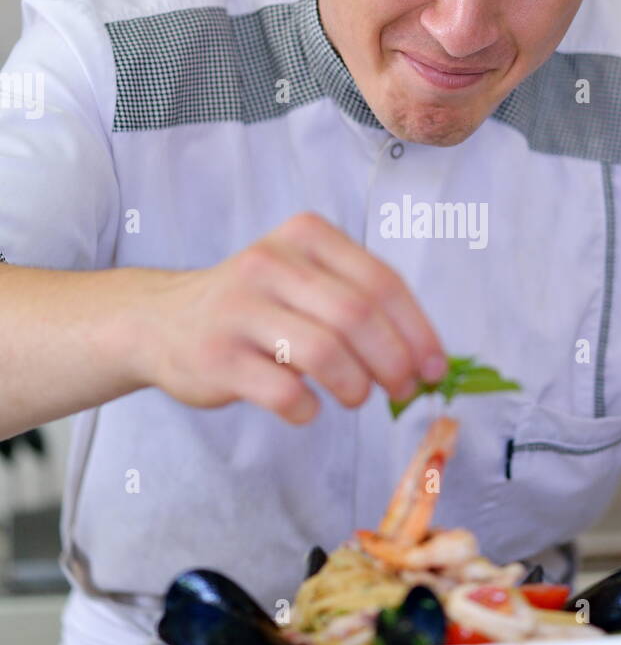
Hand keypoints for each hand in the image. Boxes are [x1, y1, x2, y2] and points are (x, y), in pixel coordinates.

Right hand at [136, 212, 446, 423]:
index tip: (434, 368)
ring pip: (325, 352)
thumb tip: (427, 357)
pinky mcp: (217, 356)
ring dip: (356, 386)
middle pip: (358, 317)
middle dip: (395, 362)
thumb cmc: (255, 306)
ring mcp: (239, 309)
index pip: (382, 282)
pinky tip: (307, 407)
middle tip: (404, 390)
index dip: (418, 332)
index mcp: (305, 236)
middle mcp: (270, 263)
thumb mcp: (304, 279)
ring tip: (356, 397)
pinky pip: (284, 391)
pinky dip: (308, 408)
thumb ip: (361, 301)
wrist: (162, 322)